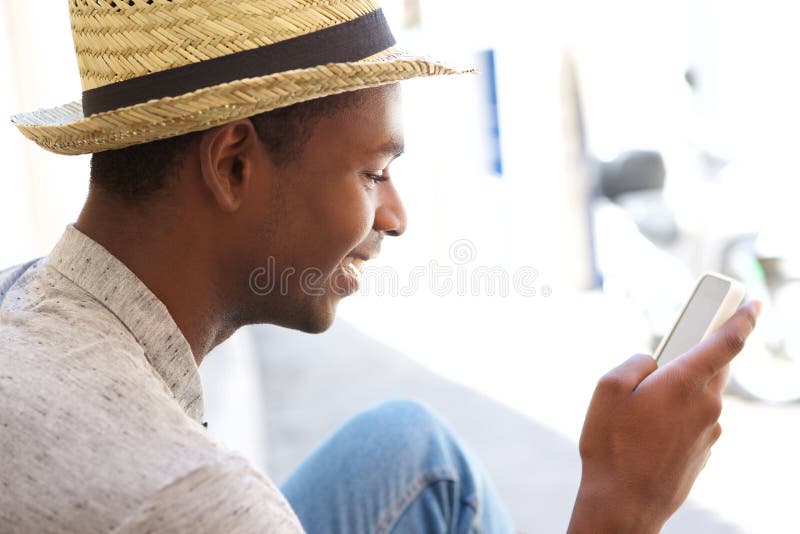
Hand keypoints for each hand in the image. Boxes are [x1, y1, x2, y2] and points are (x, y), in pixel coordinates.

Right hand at [567, 301, 760, 532]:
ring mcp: (709, 431)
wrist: (624, 503)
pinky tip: (646, 434)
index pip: (727, 341)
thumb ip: (635, 363)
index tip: (754, 304)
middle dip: (697, 355)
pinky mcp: (704, 451)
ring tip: (639, 412)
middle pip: (712, 367)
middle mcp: (706, 405)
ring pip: (699, 395)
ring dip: (677, 392)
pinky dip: (675, 417)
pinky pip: (693, 420)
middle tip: (671, 354)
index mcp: (685, 383)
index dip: (744, 318)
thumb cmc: (611, 445)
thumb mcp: (607, 389)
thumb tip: (652, 361)